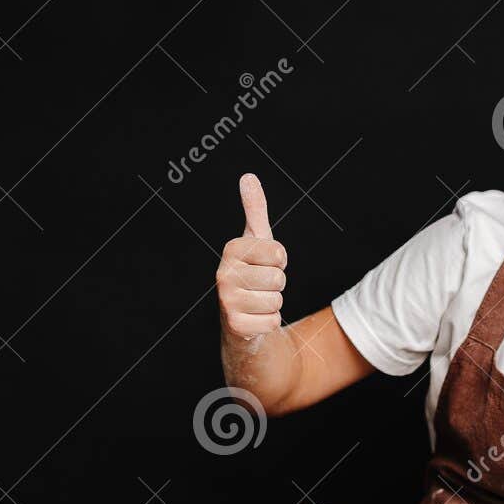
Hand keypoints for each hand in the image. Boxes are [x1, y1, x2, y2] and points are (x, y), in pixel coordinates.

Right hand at [217, 173, 287, 340]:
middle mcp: (223, 274)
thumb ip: (255, 209)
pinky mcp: (235, 326)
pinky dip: (269, 322)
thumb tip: (248, 177)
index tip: (266, 263)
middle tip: (261, 285)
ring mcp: (226, 301)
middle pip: (278, 278)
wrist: (240, 314)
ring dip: (274, 303)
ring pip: (277, 301)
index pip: (278, 253)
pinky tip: (255, 317)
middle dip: (277, 284)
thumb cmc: (252, 271)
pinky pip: (272, 321)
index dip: (280, 260)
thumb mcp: (256, 239)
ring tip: (258, 300)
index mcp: (231, 250)